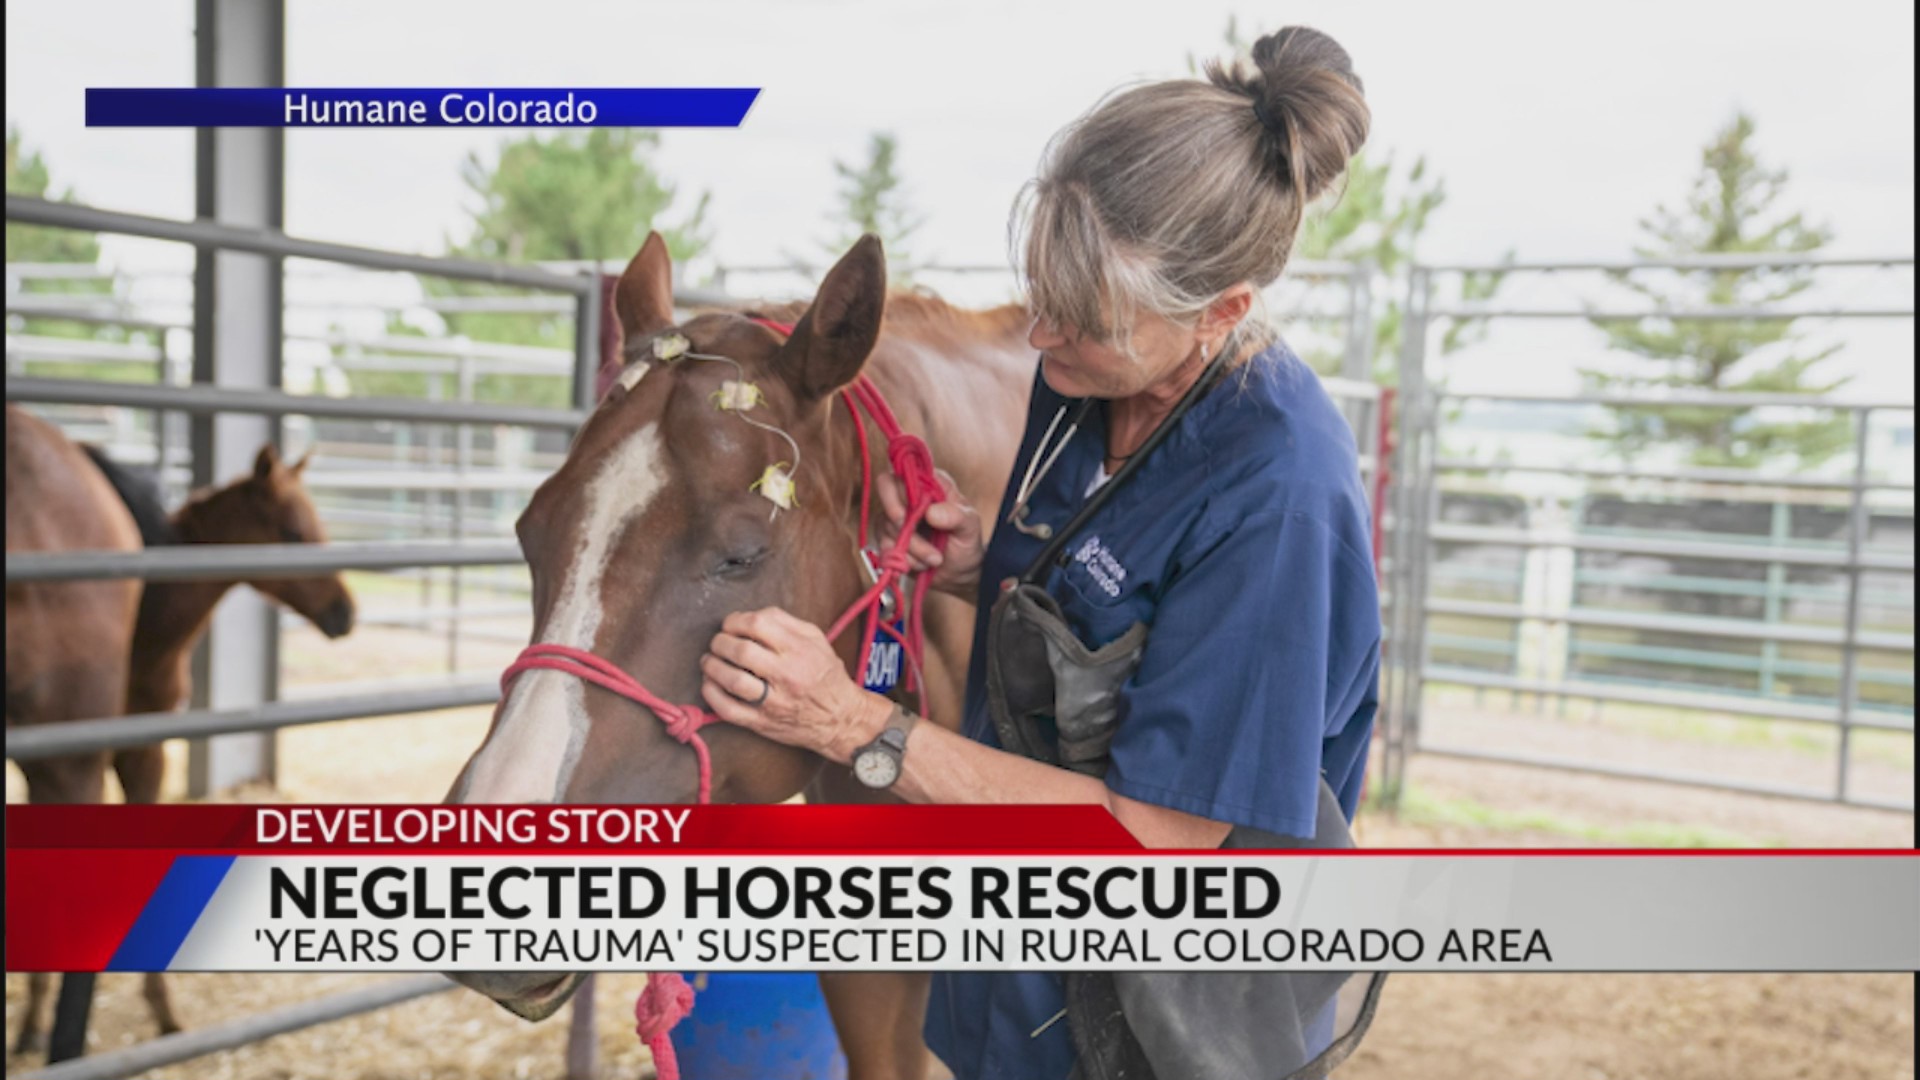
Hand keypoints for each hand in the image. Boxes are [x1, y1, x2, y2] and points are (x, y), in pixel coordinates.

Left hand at [700, 608, 892, 763]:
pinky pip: (728, 710)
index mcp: (799, 650)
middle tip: (718, 642)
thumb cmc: (826, 676)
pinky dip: (712, 695)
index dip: (735, 620)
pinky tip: (709, 684)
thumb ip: (786, 622)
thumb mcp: (816, 639)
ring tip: (709, 661)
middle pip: (740, 650)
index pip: (758, 624)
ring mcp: (774, 702)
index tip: (730, 624)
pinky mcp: (762, 723)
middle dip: (720, 642)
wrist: (840, 718)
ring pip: (732, 680)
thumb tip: (751, 616)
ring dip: (712, 666)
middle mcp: (787, 675)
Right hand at [875, 467, 984, 598]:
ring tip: (934, 558)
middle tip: (916, 539)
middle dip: (901, 525)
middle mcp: (909, 496)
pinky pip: (884, 547)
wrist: (959, 572)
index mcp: (930, 483)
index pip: (901, 473)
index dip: (897, 492)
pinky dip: (903, 560)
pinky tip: (921, 564)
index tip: (905, 515)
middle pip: (886, 498)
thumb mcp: (970, 526)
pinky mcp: (889, 538)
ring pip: (886, 527)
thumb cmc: (966, 541)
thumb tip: (931, 512)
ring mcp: (896, 517)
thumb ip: (956, 516)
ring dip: (911, 549)